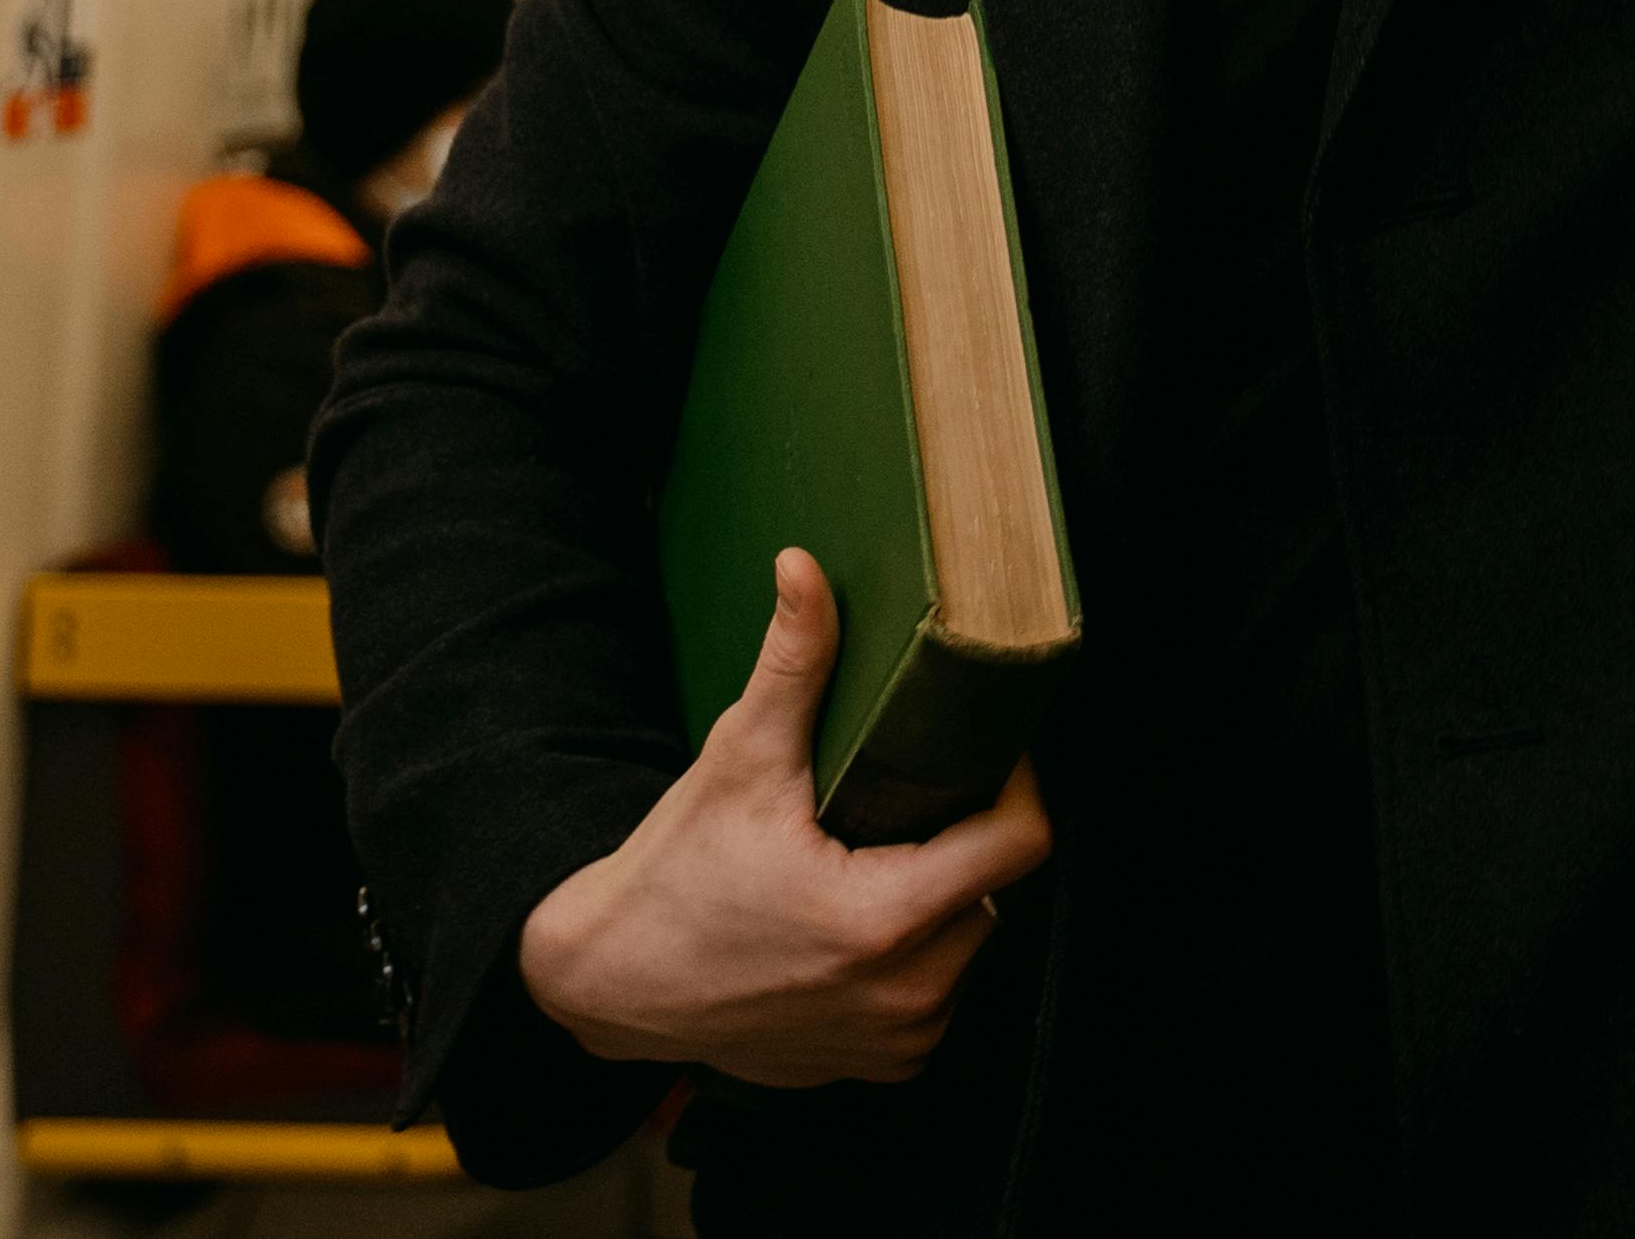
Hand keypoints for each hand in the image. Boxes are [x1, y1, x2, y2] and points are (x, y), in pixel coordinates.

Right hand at [516, 548, 1049, 1087]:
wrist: (612, 982)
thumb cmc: (675, 874)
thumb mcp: (738, 760)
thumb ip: (793, 664)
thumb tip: (806, 568)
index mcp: (881, 920)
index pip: (1022, 840)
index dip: (1014, 781)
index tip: (978, 750)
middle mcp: (905, 995)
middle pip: (999, 886)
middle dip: (966, 835)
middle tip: (909, 797)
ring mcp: (897, 1042)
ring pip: (976, 938)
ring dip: (947, 896)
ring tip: (880, 855)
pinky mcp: (882, 1067)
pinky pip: (941, 992)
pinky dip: (919, 956)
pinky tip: (861, 921)